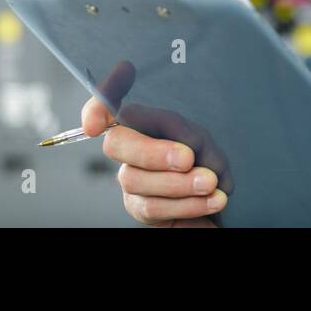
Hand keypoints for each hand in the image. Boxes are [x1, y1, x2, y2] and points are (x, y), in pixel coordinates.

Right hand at [82, 96, 227, 226]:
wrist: (216, 194)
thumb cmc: (205, 160)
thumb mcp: (203, 141)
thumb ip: (190, 139)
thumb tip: (184, 153)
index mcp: (143, 120)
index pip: (109, 104)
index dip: (96, 108)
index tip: (94, 125)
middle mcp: (129, 147)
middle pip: (116, 143)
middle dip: (151, 152)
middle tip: (188, 159)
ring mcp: (130, 177)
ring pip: (135, 179)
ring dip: (178, 183)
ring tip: (209, 183)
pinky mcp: (138, 207)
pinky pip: (153, 207)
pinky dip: (187, 204)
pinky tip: (212, 199)